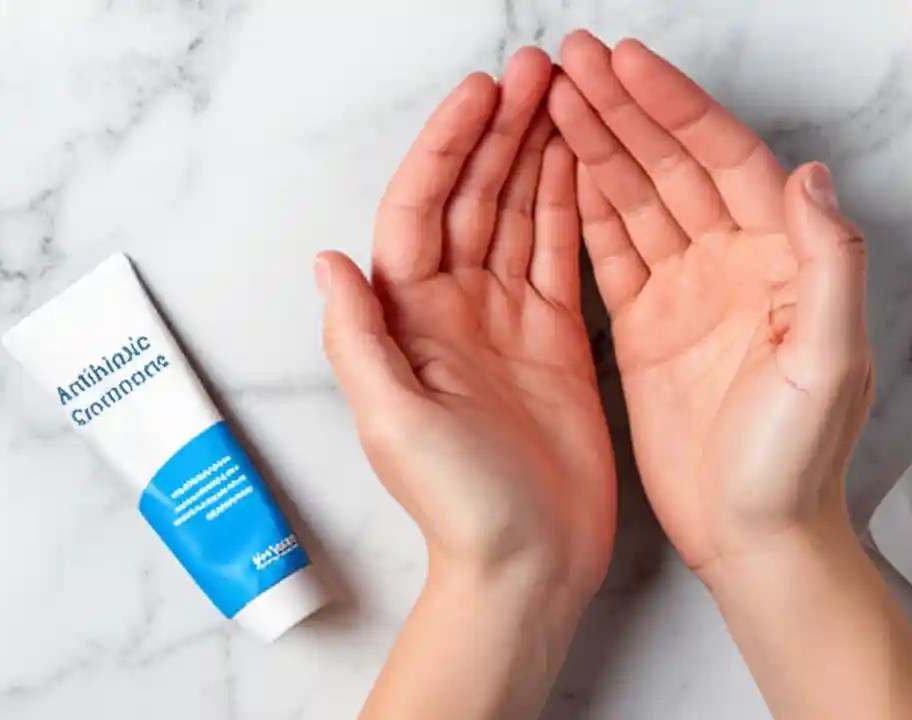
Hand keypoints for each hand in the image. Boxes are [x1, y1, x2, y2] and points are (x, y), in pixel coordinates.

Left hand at [317, 48, 614, 601]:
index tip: (481, 95)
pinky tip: (582, 160)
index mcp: (408, 319)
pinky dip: (571, 204)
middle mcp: (454, 309)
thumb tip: (329, 260)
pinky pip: (560, 254)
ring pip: (520, 214)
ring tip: (564, 94)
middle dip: (500, 130)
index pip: (422, 208)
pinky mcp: (556, 338)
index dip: (447, 147)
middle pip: (473, 197)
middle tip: (536, 71)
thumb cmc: (458, 505)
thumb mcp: (393, 421)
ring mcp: (507, 319)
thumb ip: (360, 338)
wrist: (527, 563)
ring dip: (537, 153)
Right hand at [549, 32, 872, 577]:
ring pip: (637, 198)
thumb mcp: (829, 363)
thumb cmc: (798, 463)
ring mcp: (687, 292)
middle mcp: (734, 263)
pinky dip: (585, 208)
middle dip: (625, 109)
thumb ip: (828, 264)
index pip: (725, 159)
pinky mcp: (648, 327)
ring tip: (554, 98)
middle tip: (573, 62)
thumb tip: (812, 176)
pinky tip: (558, 169)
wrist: (753, 537)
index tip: (627, 66)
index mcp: (782, 258)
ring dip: (598, 146)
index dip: (677, 107)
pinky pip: (612, 251)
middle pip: (674, 164)